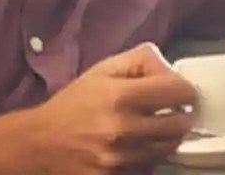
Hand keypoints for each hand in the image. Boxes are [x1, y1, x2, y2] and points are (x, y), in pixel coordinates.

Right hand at [0, 42, 198, 173]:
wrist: (40, 144)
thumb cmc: (76, 102)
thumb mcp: (104, 69)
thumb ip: (142, 60)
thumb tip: (172, 70)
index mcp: (121, 96)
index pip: (180, 91)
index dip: (184, 89)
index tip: (177, 90)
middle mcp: (124, 129)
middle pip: (182, 124)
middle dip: (180, 114)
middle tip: (171, 110)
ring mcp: (121, 158)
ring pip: (170, 147)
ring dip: (167, 136)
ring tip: (153, 127)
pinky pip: (151, 165)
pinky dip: (151, 154)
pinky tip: (138, 144)